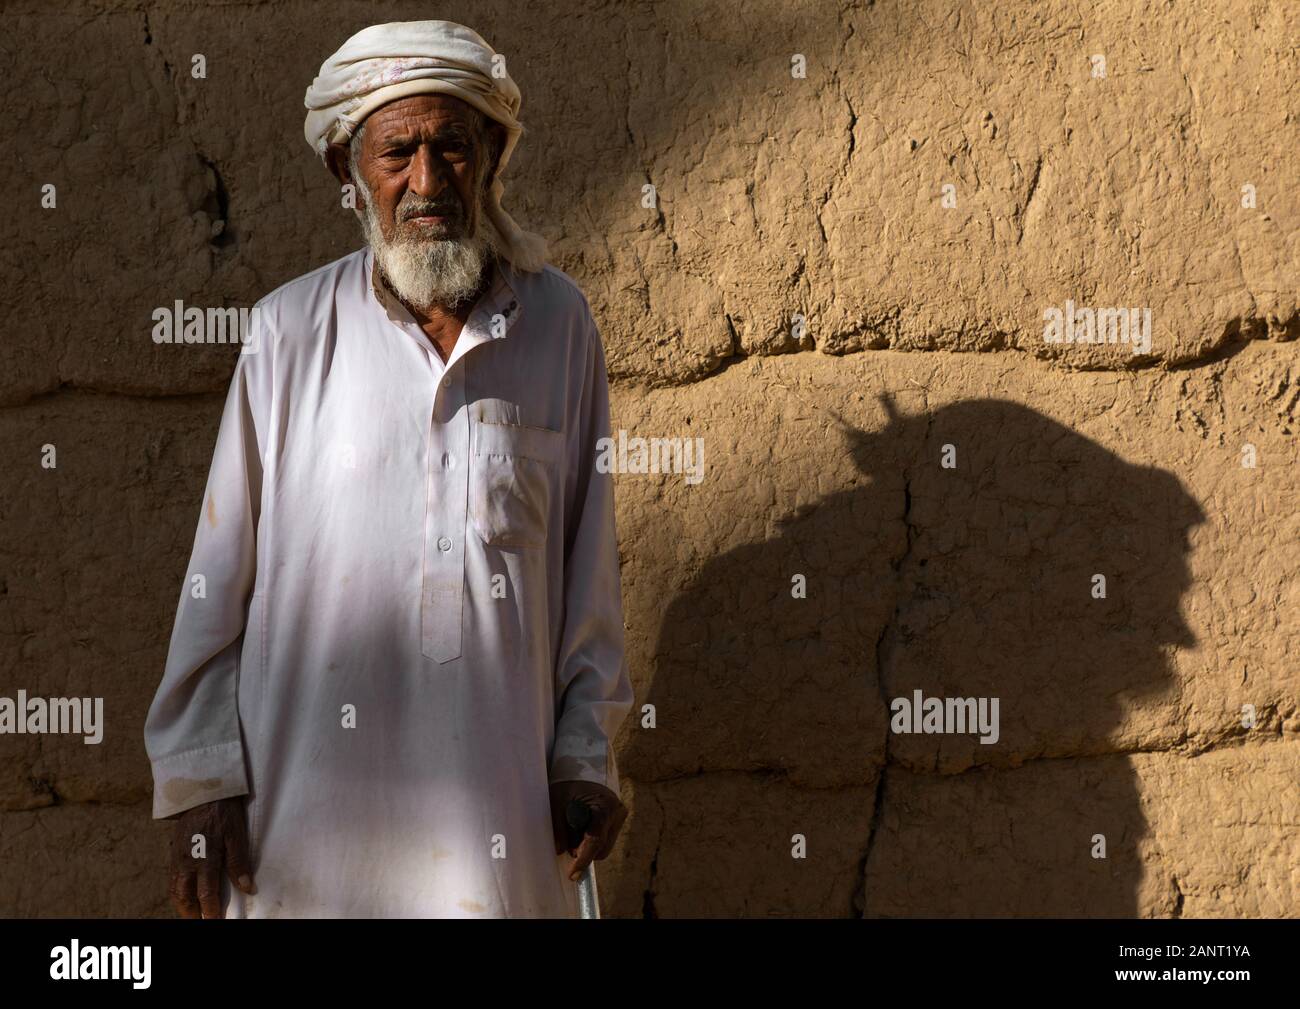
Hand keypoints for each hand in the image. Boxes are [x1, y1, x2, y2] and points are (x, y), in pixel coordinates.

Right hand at [168, 797, 255, 918]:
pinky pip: (172, 877)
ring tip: (191, 912)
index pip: (206, 894)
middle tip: (200, 920)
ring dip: (182, 904)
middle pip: (184, 896)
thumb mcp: (237, 835)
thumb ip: (239, 862)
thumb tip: (247, 888)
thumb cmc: (224, 812)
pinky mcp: (173, 851)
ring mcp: (178, 857)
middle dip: (191, 912)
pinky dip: (176, 890)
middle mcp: (187, 861)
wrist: (202, 791)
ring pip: (175, 888)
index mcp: (205, 859)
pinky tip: (184, 892)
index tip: (216, 921)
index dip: (211, 911)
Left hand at [549, 780, 627, 882]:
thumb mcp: (557, 801)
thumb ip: (558, 826)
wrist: (584, 767)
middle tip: (567, 841)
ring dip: (587, 846)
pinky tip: (583, 827)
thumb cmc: (569, 782)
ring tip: (574, 829)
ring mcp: (620, 817)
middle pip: (602, 849)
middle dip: (583, 852)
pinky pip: (605, 839)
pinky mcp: (618, 820)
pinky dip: (592, 840)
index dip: (582, 860)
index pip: (595, 840)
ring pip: (604, 847)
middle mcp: (617, 813)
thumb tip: (560, 851)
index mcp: (604, 806)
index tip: (572, 874)